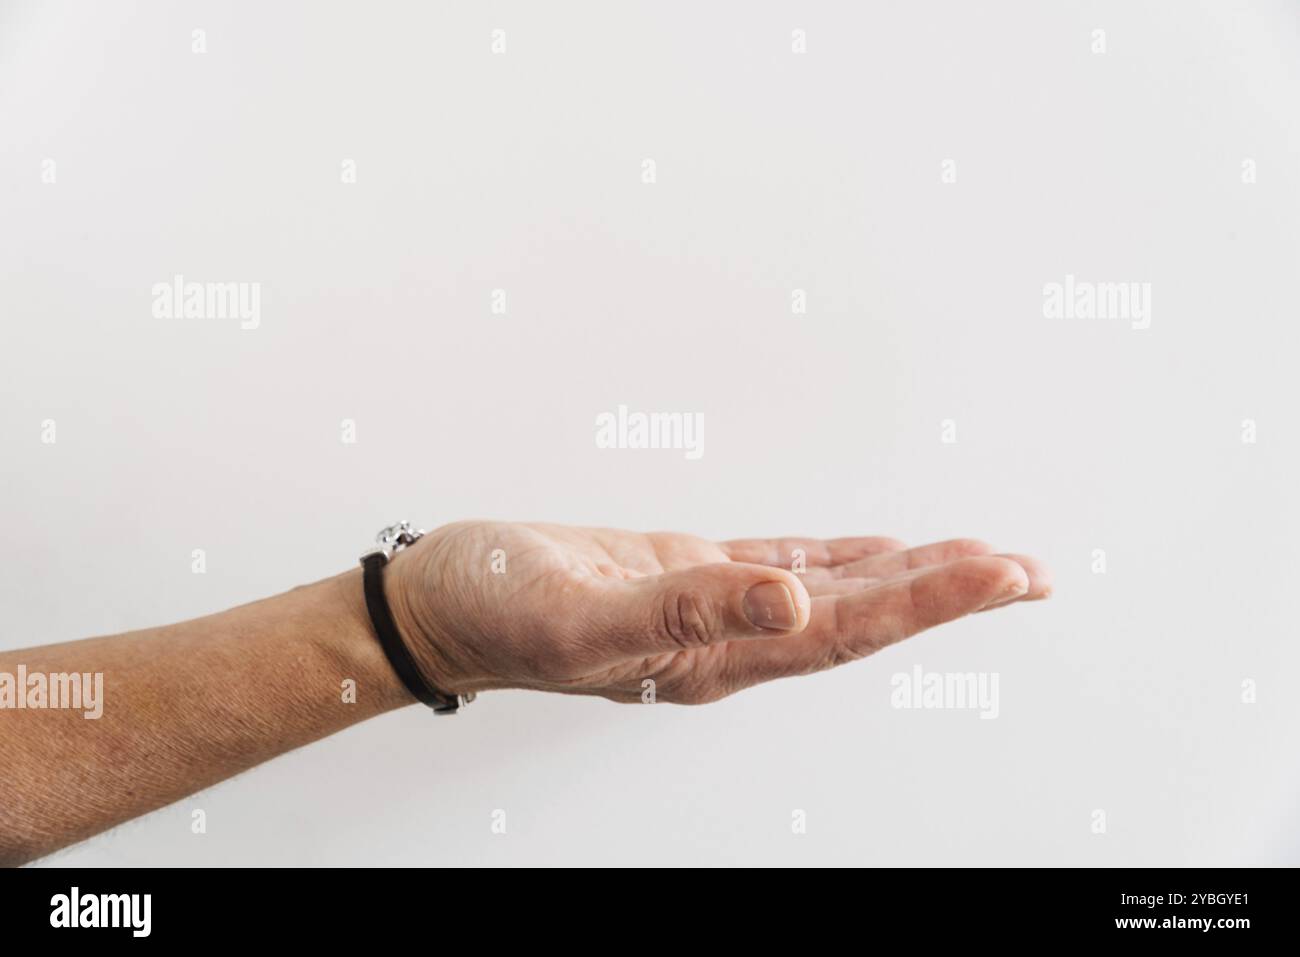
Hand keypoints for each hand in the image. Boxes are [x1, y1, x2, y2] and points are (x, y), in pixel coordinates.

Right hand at [387, 522, 1050, 704]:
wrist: (442, 603)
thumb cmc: (495, 610)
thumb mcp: (583, 612)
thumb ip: (686, 611)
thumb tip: (792, 606)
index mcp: (714, 657)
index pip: (847, 631)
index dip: (929, 602)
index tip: (1003, 573)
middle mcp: (728, 640)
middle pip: (862, 618)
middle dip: (949, 594)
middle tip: (1031, 573)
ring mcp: (710, 608)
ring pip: (833, 593)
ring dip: (909, 578)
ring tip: (982, 562)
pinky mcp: (686, 574)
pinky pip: (784, 567)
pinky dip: (842, 560)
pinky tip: (877, 552)